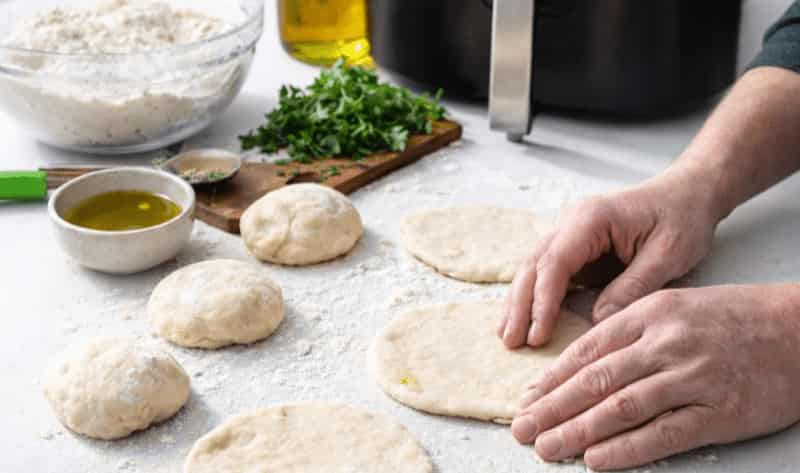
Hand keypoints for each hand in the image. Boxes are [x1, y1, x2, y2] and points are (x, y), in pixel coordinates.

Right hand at [499, 170, 720, 347]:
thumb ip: (633, 286)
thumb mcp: (668, 254)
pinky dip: (533, 297)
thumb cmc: (682, 218)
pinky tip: (523, 320)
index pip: (555, 262)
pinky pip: (547, 273)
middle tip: (510, 341)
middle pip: (534, 264)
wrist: (688, 194)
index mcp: (591, 218)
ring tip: (507, 337)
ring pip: (533, 268)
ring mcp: (569, 233)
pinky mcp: (575, 248)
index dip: (543, 300)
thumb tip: (598, 322)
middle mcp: (571, 222)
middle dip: (520, 305)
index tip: (538, 334)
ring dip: (519, 302)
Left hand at [510, 285, 799, 469]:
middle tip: (522, 428)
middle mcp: (666, 342)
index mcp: (650, 313)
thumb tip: (582, 364)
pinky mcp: (719, 412)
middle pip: (595, 380)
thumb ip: (630, 330)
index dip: (553, 378)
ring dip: (578, 431)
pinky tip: (597, 460)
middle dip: (552, 408)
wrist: (798, 329)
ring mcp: (693, 377)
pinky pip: (663, 434)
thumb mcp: (676, 307)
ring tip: (547, 447)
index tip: (528, 398)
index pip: (588, 350)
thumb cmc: (733, 318)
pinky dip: (626, 450)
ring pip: (621, 407)